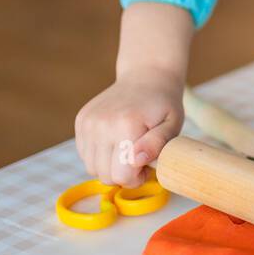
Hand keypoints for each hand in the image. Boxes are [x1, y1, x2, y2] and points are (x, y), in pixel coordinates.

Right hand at [75, 68, 183, 185]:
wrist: (145, 76)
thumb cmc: (163, 105)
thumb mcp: (172, 124)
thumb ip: (157, 144)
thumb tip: (136, 160)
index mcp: (126, 126)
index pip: (121, 176)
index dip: (136, 178)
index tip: (147, 165)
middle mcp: (102, 124)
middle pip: (105, 176)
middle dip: (123, 174)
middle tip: (138, 157)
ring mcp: (88, 122)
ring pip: (92, 168)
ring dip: (110, 166)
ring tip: (126, 149)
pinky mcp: (80, 121)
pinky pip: (85, 155)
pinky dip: (99, 155)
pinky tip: (115, 141)